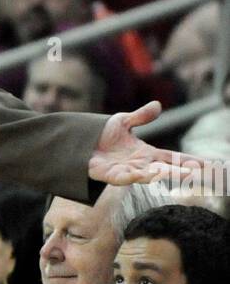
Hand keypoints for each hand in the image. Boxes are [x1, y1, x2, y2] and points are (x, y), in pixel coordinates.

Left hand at [89, 102, 213, 185]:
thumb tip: (158, 106)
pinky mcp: (110, 175)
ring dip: (166, 175)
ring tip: (184, 174)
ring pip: (150, 175)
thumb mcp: (123, 122)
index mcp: (145, 154)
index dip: (189, 161)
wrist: (77, 142)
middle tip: (203, 174)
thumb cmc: (99, 135)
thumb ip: (141, 117)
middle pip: (166, 170)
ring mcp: (126, 171)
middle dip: (184, 172)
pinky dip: (136, 176)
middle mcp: (139, 165)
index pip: (172, 158)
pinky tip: (149, 175)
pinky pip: (125, 178)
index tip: (206, 165)